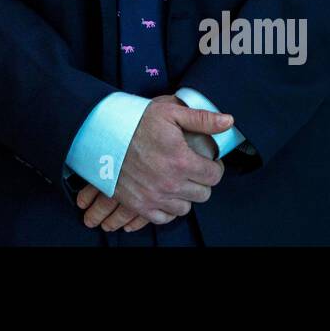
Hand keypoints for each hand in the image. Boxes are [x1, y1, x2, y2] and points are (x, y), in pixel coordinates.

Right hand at [76, 113, 221, 229]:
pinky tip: (164, 194)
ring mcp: (154, 197)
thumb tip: (228, 121)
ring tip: (178, 180)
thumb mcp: (169, 112)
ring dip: (185, 196)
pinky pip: (163, 218)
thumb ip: (202, 119)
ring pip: (184, 208)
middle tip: (193, 170)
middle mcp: (170, 184)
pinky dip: (167, 209)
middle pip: (202, 194)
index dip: (214, 167)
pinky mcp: (138, 205)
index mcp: (181, 161)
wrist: (100, 133)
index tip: (208, 161)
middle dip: (201, 182)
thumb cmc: (135, 121)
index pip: (214, 176)